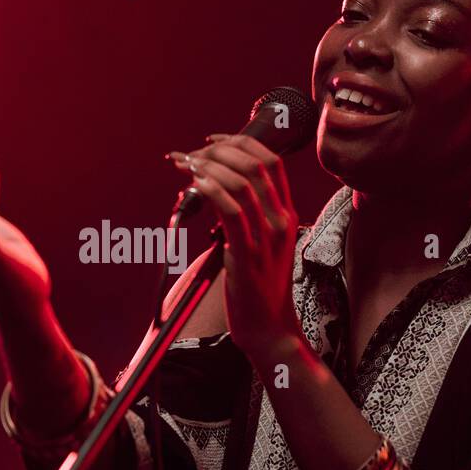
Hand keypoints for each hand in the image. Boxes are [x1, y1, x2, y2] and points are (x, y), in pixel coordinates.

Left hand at [168, 133, 302, 360]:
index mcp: (285, 214)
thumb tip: (215, 190)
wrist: (269, 328)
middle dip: (218, 151)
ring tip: (185, 165)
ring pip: (242, 184)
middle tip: (190, 155)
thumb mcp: (261, 244)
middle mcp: (279, 220)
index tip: (211, 141)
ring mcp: (265, 238)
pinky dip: (211, 191)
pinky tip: (194, 184)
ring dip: (209, 167)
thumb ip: (247, 216)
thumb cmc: (259, 287)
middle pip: (254, 165)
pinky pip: (231, 213)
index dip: (239, 142)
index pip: (270, 161)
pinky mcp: (247, 256)